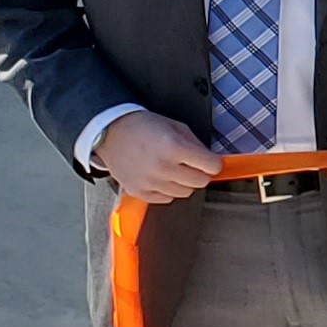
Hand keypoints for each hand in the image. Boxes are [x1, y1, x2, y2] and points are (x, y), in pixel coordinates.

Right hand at [97, 112, 219, 204]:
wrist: (112, 132)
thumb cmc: (144, 127)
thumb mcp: (176, 127)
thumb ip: (197, 145)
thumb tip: (213, 161)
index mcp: (174, 148)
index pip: (211, 166)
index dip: (213, 163)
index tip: (210, 161)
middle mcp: (162, 167)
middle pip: (200, 182)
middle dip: (201, 173)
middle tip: (192, 165)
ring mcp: (150, 182)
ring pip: (185, 193)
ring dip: (184, 183)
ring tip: (174, 170)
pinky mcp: (139, 192)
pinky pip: (166, 199)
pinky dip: (168, 190)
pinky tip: (162, 177)